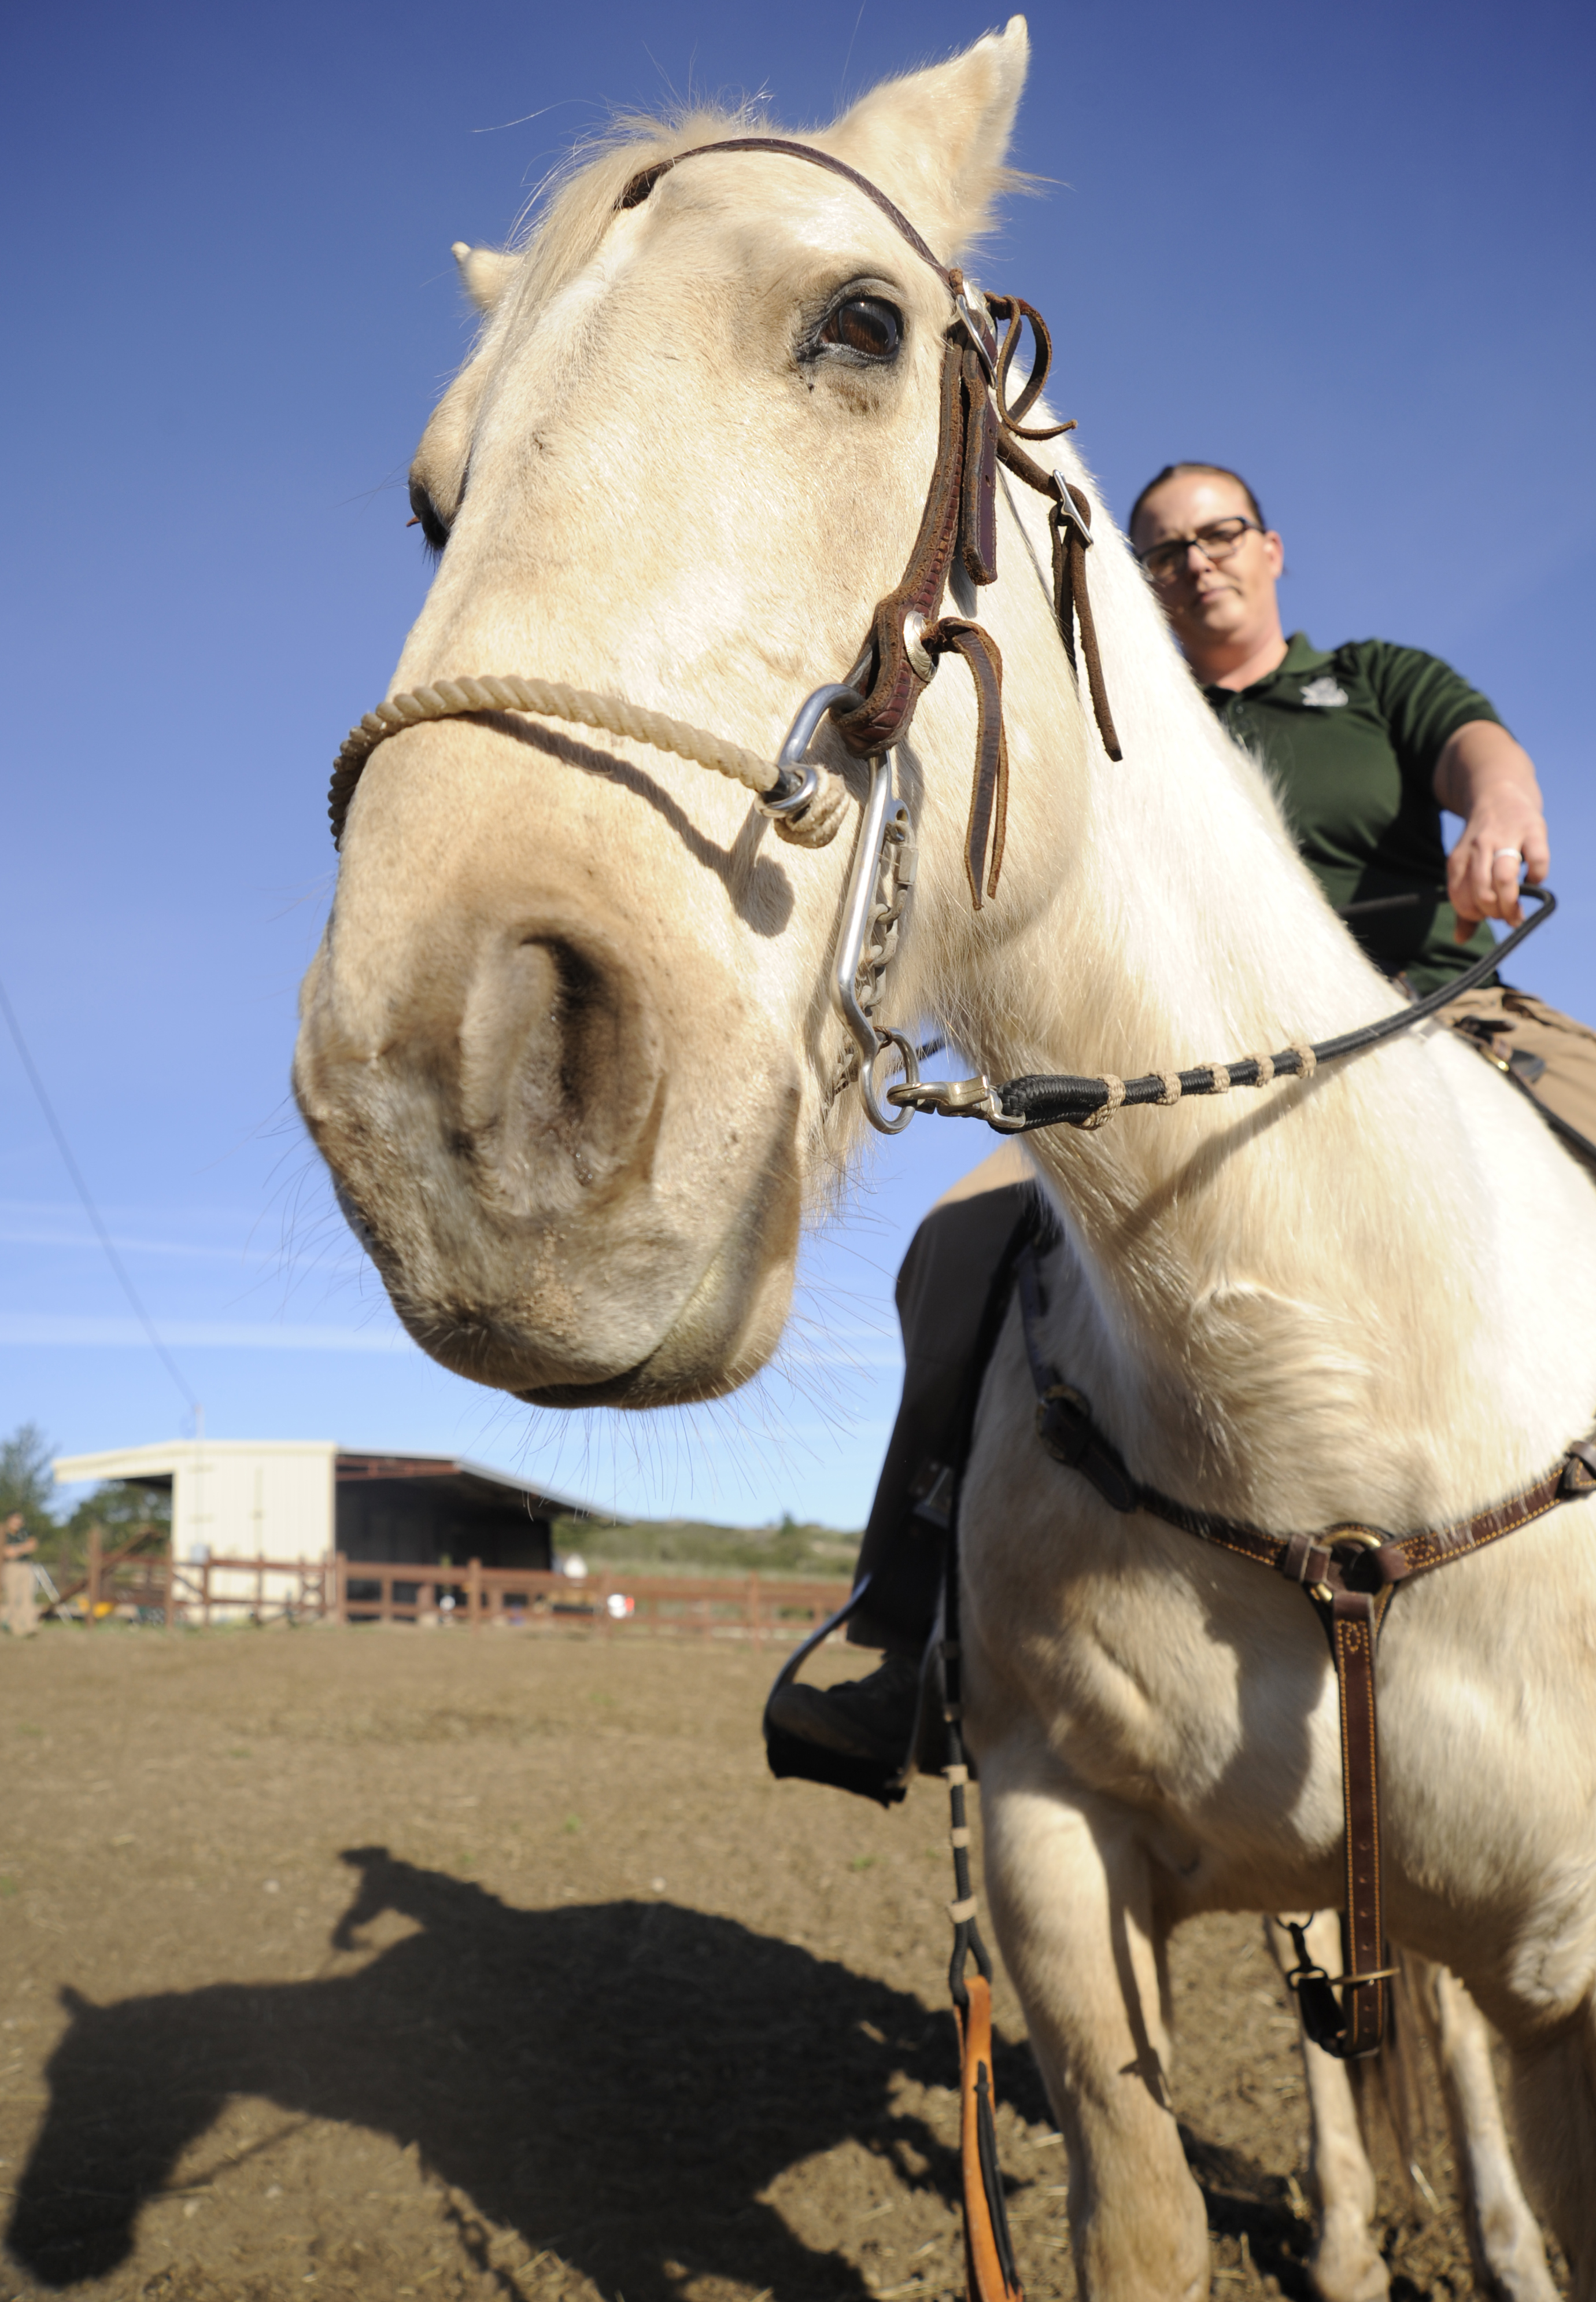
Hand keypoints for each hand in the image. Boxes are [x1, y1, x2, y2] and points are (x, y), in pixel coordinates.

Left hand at [1434, 721, 1548, 937]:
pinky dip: (1537, 875)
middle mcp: (1479, 847)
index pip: (1461, 898)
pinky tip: (1534, 879)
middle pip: (1481, 891)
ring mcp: (1506, 836)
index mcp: (1459, 858)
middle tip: (1504, 917)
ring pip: (1504, 877)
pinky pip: (1537, 858)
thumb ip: (1464, 902)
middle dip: (1494, 912)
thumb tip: (1459, 939)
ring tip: (1517, 913)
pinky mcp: (1533, 828)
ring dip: (1511, 902)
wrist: (1497, 792)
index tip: (1488, 917)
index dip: (1475, 915)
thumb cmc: (1483, 841)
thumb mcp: (1466, 866)